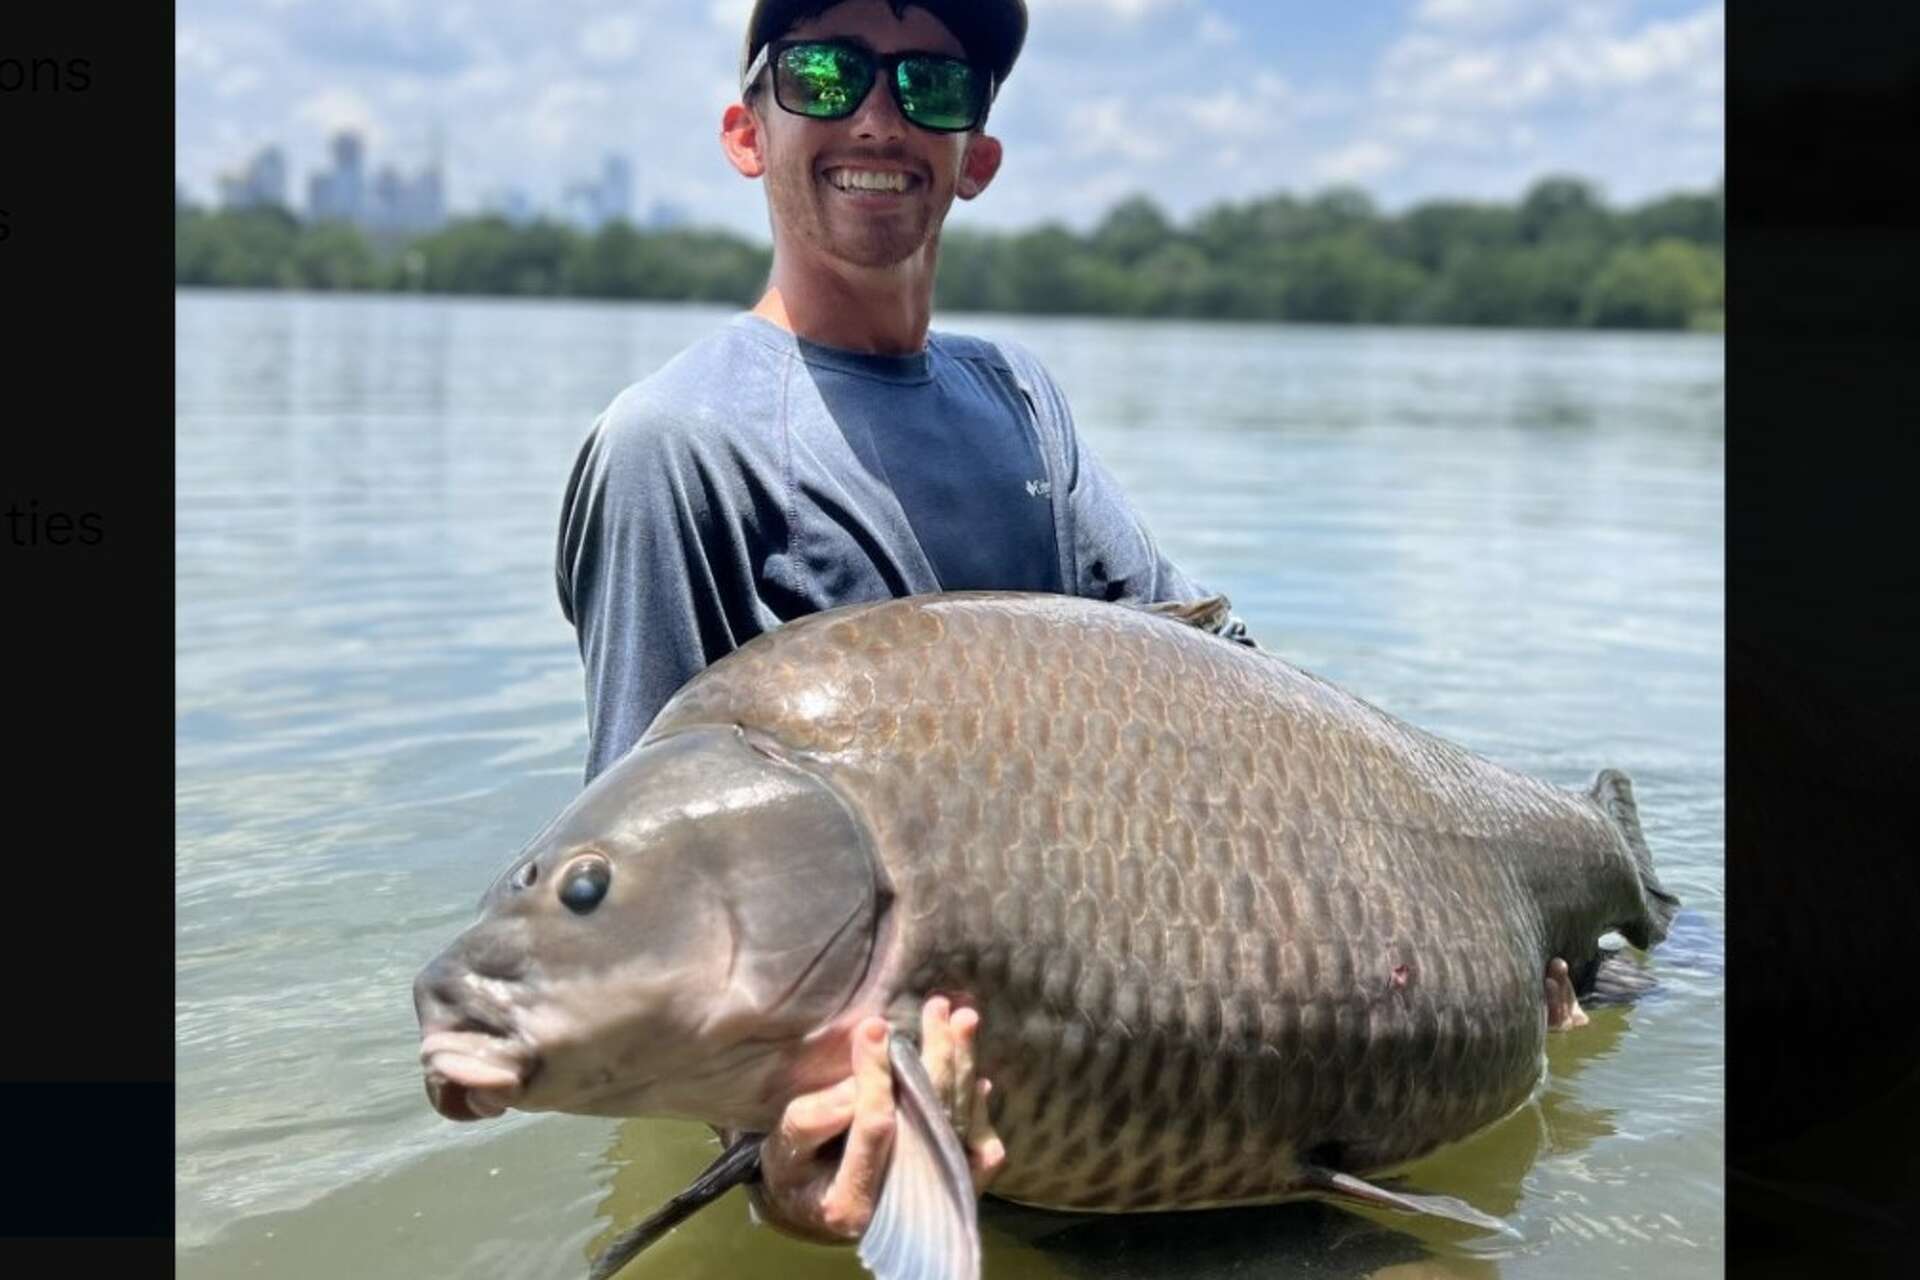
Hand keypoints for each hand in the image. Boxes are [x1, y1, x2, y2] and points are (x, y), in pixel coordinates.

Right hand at [753, 996, 1005, 1243]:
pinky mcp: (951, 1190)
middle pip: (930, 1122)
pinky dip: (979, 1112)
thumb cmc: (796, 1175)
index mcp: (852, 1200)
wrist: (819, 1210)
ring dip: (963, 1070)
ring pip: (959, 1128)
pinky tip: (974, 1076)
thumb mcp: (786, 1149)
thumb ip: (812, 1122)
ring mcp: (930, 1199)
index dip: (875, 1075)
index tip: (874, 1027)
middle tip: (938, 1008)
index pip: (875, 1127)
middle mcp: (899, 1205)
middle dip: (937, 1060)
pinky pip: (978, 1151)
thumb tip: (854, 1090)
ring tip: (964, 1021)